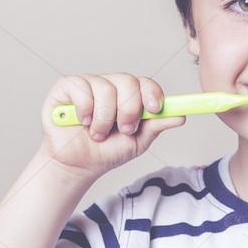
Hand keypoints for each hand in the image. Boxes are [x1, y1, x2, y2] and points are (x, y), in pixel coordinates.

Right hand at [38, 73, 185, 180]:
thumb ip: (156, 126)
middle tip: (124, 129)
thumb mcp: (137, 141)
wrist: (78, 165)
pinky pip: (81, 88)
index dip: (151, 93)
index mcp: (129, 96)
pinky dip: (84, 110)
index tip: (154, 108)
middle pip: (128, 81)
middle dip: (129, 110)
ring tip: (98, 134)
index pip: (145, 84)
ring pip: (105, 88)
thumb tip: (180, 116)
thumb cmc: (106, 151)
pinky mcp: (66, 87)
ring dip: (104, 119)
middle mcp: (110, 85)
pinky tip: (82, 122)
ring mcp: (89, 84)